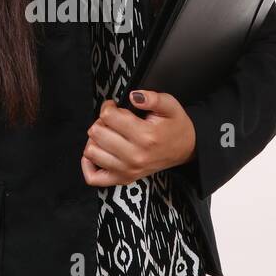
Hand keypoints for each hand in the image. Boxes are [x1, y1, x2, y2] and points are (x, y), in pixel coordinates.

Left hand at [80, 91, 196, 186]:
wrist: (186, 149)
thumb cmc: (175, 126)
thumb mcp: (170, 105)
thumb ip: (152, 98)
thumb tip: (133, 96)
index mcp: (146, 136)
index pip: (109, 116)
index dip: (109, 106)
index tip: (115, 106)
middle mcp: (135, 156)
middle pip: (96, 132)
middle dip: (102, 121)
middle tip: (113, 120)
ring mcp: (127, 170)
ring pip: (91, 152)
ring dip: (95, 139)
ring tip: (108, 134)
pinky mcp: (123, 179)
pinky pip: (93, 177)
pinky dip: (89, 164)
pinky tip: (98, 151)